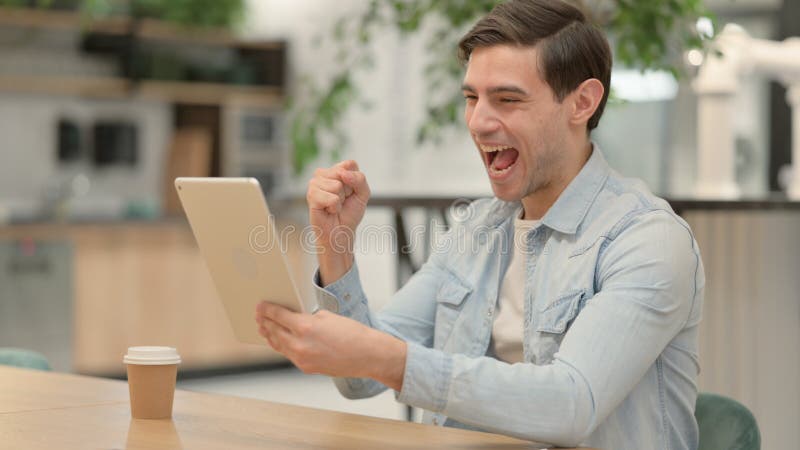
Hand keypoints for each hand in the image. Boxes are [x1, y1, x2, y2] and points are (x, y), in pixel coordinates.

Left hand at [255, 301, 405, 390]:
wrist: (367, 355)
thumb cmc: (352, 334)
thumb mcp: (327, 316)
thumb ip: (307, 318)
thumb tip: (294, 321)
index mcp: (305, 327)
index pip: (278, 316)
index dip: (267, 310)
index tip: (261, 306)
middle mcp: (300, 344)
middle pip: (275, 331)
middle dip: (265, 322)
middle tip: (258, 316)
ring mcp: (302, 359)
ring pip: (279, 345)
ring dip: (270, 336)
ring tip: (263, 329)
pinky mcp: (306, 367)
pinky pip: (289, 355)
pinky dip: (282, 346)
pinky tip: (279, 342)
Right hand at [306, 160, 369, 283]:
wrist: (341, 232)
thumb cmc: (349, 212)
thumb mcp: (363, 193)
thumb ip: (359, 179)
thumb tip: (343, 174)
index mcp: (335, 170)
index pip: (350, 164)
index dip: (355, 181)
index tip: (351, 193)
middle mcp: (322, 174)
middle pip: (343, 173)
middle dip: (348, 190)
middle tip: (342, 201)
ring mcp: (314, 184)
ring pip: (337, 185)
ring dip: (340, 200)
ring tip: (334, 206)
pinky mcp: (311, 195)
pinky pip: (331, 198)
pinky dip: (334, 207)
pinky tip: (328, 211)